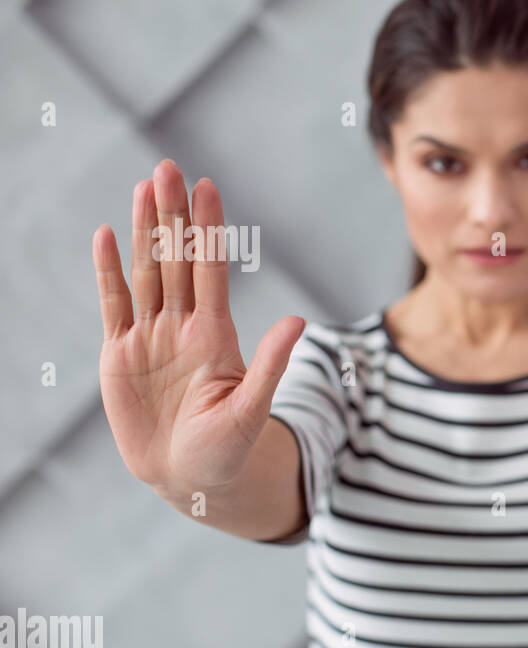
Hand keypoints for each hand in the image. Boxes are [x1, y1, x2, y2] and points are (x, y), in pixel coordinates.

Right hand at [91, 159, 305, 491]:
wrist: (190, 479)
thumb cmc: (228, 450)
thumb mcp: (251, 409)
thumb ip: (270, 363)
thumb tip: (299, 320)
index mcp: (216, 335)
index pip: (211, 270)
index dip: (209, 230)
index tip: (208, 187)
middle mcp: (183, 327)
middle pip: (177, 260)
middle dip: (173, 216)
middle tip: (168, 168)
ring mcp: (150, 338)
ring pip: (146, 273)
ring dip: (143, 232)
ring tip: (143, 187)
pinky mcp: (119, 355)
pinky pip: (114, 305)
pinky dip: (109, 272)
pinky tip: (106, 236)